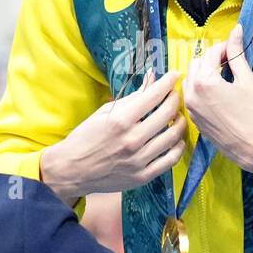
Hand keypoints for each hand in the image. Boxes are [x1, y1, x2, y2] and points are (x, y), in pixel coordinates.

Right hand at [41, 69, 185, 201]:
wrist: (72, 170)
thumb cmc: (86, 138)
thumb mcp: (104, 113)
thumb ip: (131, 97)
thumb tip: (152, 78)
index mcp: (120, 121)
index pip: (153, 96)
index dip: (168, 82)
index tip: (175, 75)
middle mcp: (132, 140)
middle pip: (167, 113)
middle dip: (175, 99)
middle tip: (175, 95)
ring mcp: (139, 160)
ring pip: (173, 136)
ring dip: (181, 122)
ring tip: (178, 116)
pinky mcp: (142, 176)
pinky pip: (171, 160)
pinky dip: (178, 146)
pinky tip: (176, 139)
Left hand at [184, 24, 252, 171]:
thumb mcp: (247, 80)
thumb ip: (237, 54)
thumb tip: (236, 30)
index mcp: (204, 82)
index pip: (210, 53)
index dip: (225, 47)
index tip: (235, 47)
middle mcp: (192, 94)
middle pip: (197, 64)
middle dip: (212, 59)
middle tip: (231, 63)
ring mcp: (191, 108)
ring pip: (192, 79)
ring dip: (205, 73)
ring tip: (224, 78)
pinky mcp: (194, 119)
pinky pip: (192, 96)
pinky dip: (202, 89)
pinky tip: (219, 93)